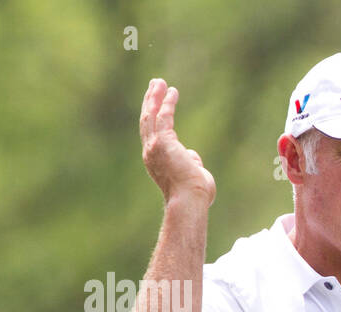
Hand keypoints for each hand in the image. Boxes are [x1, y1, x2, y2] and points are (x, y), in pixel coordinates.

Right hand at [140, 78, 215, 205]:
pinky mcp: (162, 142)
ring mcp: (154, 147)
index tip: (156, 105)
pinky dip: (167, 103)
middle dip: (149, 102)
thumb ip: (190, 163)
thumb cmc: (194, 194)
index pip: (151, 134)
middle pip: (146, 121)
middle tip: (153, 86)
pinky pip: (163, 117)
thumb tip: (192, 157)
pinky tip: (172, 92)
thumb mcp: (192, 175)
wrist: (190, 200)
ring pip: (151, 116)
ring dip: (154, 98)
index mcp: (155, 161)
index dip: (153, 118)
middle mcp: (150, 152)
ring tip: (158, 82)